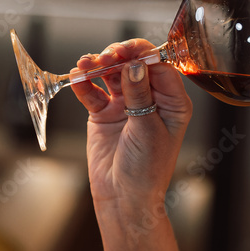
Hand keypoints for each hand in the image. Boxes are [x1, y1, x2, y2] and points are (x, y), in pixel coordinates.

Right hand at [69, 39, 192, 209]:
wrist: (123, 198)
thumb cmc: (147, 170)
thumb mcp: (147, 130)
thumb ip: (139, 96)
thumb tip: (135, 65)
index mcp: (172, 102)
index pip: (160, 67)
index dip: (143, 55)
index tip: (127, 52)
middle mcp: (151, 99)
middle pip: (134, 65)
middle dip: (119, 57)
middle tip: (105, 57)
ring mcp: (127, 105)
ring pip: (112, 75)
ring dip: (99, 66)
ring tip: (86, 64)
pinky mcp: (105, 113)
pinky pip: (94, 93)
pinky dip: (84, 84)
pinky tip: (77, 78)